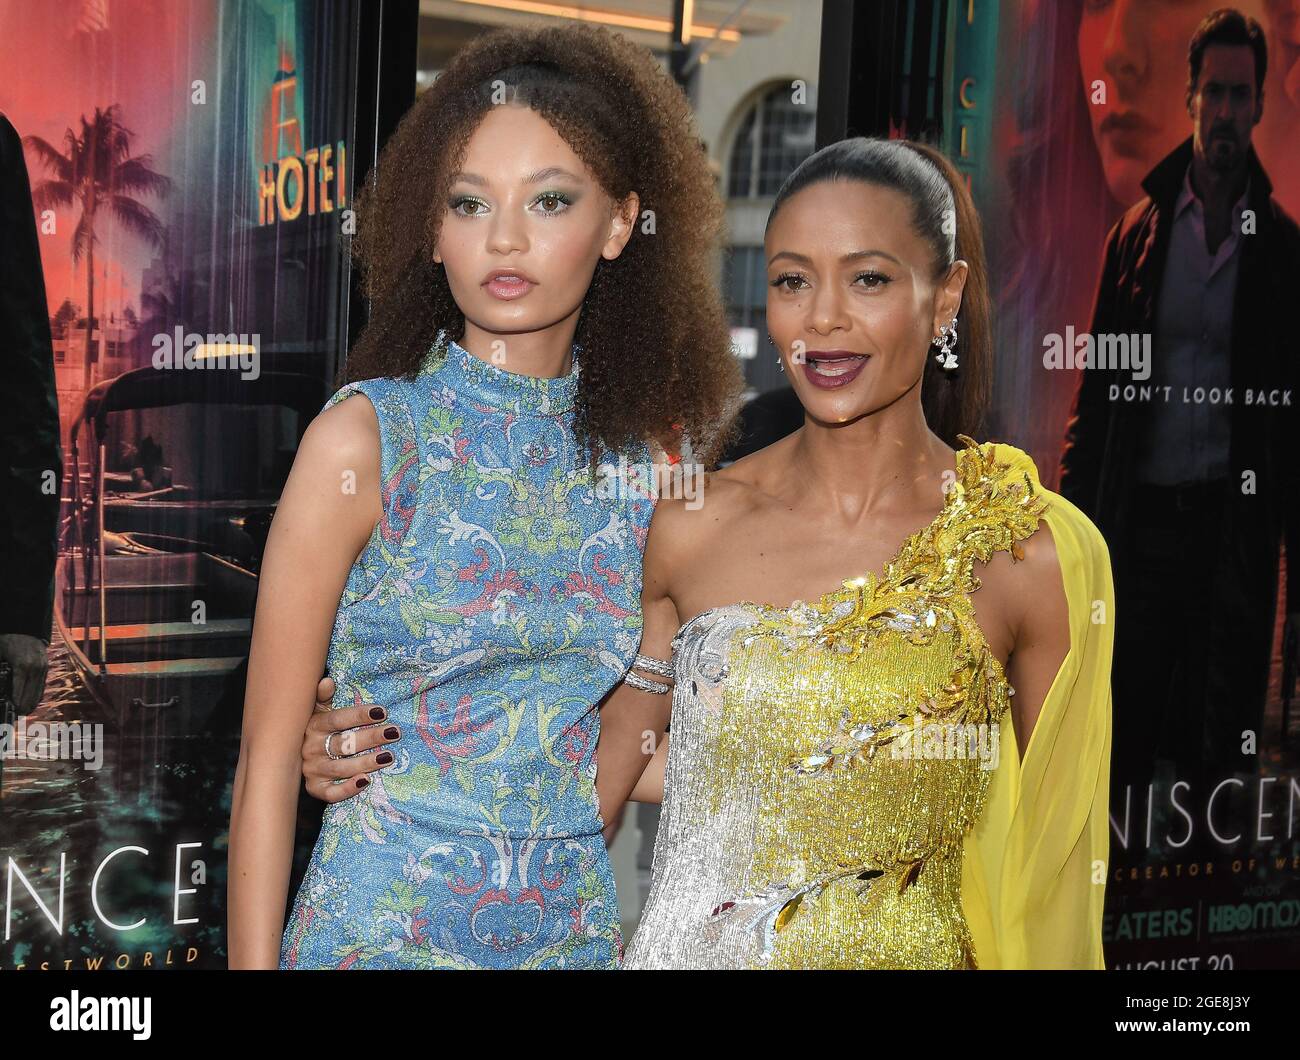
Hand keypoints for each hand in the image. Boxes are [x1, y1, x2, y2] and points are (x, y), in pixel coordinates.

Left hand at [0, 633, 49, 713]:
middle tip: (15, 716)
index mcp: (22, 666)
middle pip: (31, 696)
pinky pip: (42, 686)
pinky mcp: (46, 667)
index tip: (10, 712)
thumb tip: (1, 690)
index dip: (14, 705)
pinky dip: (36, 696)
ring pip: (38, 693)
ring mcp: (43, 668)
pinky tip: (30, 702)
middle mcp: (36, 668)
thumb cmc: (6, 642)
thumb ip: (0, 673)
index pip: (19, 693)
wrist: (23, 627)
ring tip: (23, 712)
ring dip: (31, 704)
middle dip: (23, 708)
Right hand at [301, 676, 399, 802]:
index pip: (338, 719)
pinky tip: (366, 781)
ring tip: (388, 756)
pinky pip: (332, 793)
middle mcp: (310, 748)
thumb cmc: (317, 730)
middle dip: (371, 738)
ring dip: (366, 762)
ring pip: (341, 768)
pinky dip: (348, 789)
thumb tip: (327, 681)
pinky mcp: (316, 788)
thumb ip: (323, 697)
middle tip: (394, 732)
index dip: (359, 715)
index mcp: (313, 726)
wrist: (292, 756)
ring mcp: (312, 770)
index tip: (383, 711)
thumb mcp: (318, 711)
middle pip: (343, 744)